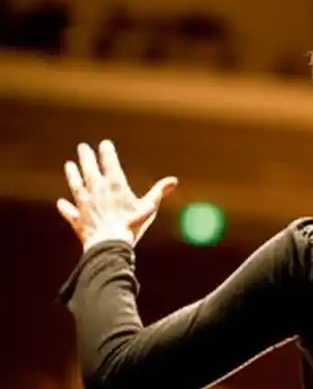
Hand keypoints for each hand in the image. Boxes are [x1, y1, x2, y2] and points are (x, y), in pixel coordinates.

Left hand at [57, 140, 177, 250]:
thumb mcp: (148, 208)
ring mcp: (84, 204)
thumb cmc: (131, 226)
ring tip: (69, 165)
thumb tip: (173, 181)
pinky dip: (65, 207)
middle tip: (83, 147)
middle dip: (86, 157)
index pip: (109, 163)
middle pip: (89, 170)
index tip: (105, 143)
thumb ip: (158, 192)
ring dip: (72, 174)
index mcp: (115, 186)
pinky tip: (62, 203)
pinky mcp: (78, 218)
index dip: (107, 152)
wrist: (109, 244)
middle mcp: (96, 190)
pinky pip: (69, 211)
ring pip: (76, 185)